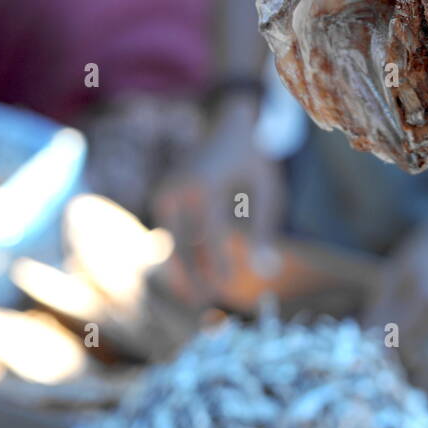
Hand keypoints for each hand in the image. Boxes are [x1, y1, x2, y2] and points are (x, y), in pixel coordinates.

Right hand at [153, 95, 284, 304]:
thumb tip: (267, 273)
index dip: (220, 264)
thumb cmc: (253, 160)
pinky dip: (180, 255)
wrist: (225, 125)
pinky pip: (169, 234)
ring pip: (172, 244)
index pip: (210, 236)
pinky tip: (193, 276)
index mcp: (204, 185)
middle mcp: (177, 189)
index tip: (229, 287)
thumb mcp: (267, 190)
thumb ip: (266, 230)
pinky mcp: (159, 198)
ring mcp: (164, 192)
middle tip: (209, 303)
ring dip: (184, 272)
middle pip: (182, 246)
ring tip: (198, 298)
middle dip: (195, 277)